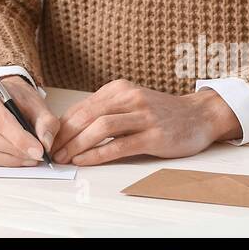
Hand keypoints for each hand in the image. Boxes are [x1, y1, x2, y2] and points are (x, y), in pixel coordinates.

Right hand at [0, 75, 60, 166]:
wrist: (5, 95)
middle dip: (14, 150)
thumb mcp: (37, 103)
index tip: (38, 150)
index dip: (19, 138)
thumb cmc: (18, 98)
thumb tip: (45, 143)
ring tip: (28, 159)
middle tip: (35, 157)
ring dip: (7, 158)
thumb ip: (45, 122)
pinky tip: (15, 159)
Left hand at [51, 80, 240, 164]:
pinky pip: (118, 145)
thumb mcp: (131, 102)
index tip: (49, 139)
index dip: (62, 124)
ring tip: (65, 158)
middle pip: (87, 115)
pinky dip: (97, 154)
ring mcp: (142, 116)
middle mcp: (129, 97)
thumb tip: (71, 127)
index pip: (82, 106)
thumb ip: (106, 110)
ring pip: (100, 128)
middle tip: (52, 151)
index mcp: (119, 88)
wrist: (199, 115)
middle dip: (65, 135)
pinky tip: (84, 161)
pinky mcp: (153, 135)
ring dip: (77, 144)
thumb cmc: (160, 112)